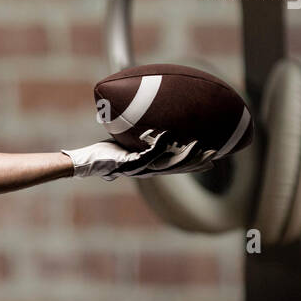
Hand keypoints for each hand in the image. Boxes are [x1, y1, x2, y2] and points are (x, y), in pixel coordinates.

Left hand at [63, 129, 211, 180]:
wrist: (85, 163)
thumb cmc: (102, 154)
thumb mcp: (123, 146)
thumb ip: (134, 143)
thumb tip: (143, 130)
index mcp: (148, 166)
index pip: (176, 167)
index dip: (194, 165)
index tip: (211, 161)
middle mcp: (146, 170)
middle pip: (177, 168)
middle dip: (196, 163)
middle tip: (214, 157)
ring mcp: (138, 168)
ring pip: (167, 164)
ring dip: (184, 157)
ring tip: (200, 147)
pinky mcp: (129, 163)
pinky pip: (147, 154)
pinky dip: (159, 145)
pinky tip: (169, 135)